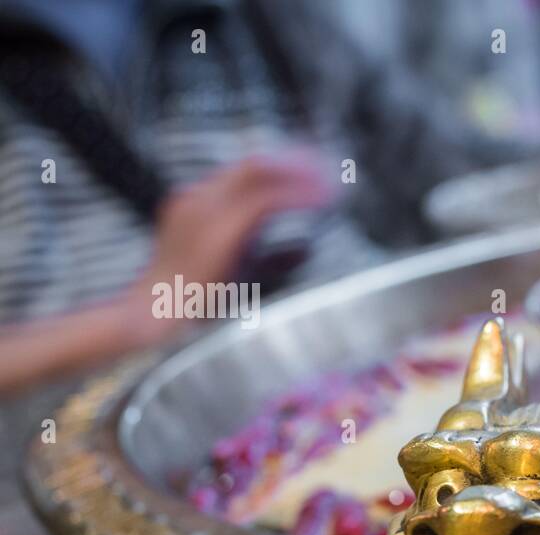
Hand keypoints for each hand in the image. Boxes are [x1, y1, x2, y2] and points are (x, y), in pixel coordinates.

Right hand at [0, 154, 333, 392]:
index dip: (285, 167)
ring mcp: (206, 208)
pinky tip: (324, 202)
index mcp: (198, 203)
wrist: (154, 315)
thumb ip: (272, 257)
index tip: (316, 172)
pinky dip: (298, 197)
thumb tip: (308, 249)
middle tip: (332, 172)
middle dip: (298, 163)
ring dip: (301, 175)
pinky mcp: (220, 228)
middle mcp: (200, 197)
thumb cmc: (193, 301)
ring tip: (333, 186)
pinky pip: (267, 201)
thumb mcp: (240, 271)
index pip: (247, 172)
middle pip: (256, 163)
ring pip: (262, 172)